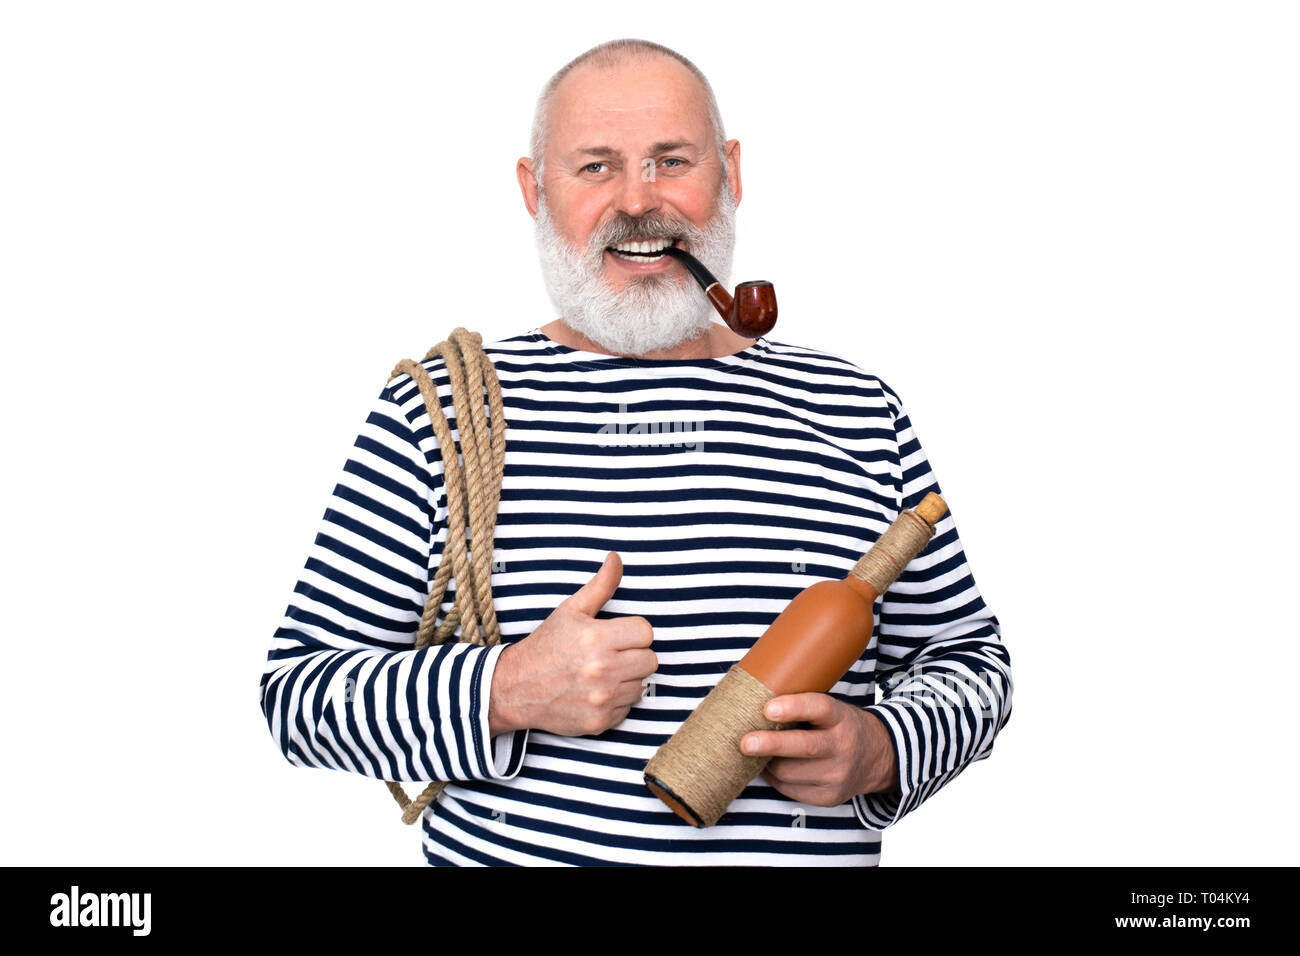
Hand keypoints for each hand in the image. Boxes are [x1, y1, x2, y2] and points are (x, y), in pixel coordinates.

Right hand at [488, 552, 656, 737]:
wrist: (515, 688)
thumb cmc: (546, 645)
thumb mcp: (571, 610)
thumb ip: (600, 585)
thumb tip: (617, 557)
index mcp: (597, 638)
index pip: (646, 632)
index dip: (632, 632)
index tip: (616, 634)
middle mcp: (602, 670)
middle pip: (650, 659)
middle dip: (633, 654)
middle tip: (610, 653)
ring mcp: (602, 698)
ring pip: (641, 685)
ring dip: (627, 679)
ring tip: (601, 673)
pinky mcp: (601, 721)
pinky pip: (628, 708)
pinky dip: (616, 701)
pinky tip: (595, 692)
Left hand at [740, 693, 899, 805]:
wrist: (876, 758)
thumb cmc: (837, 726)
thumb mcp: (830, 709)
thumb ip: (800, 706)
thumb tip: (750, 699)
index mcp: (841, 717)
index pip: (819, 708)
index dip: (793, 707)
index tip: (768, 708)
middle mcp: (842, 746)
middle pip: (804, 747)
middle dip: (770, 744)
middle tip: (744, 742)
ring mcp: (837, 775)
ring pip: (789, 773)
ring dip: (766, 763)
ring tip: (756, 752)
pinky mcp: (829, 797)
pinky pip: (790, 789)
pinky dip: (774, 778)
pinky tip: (771, 767)